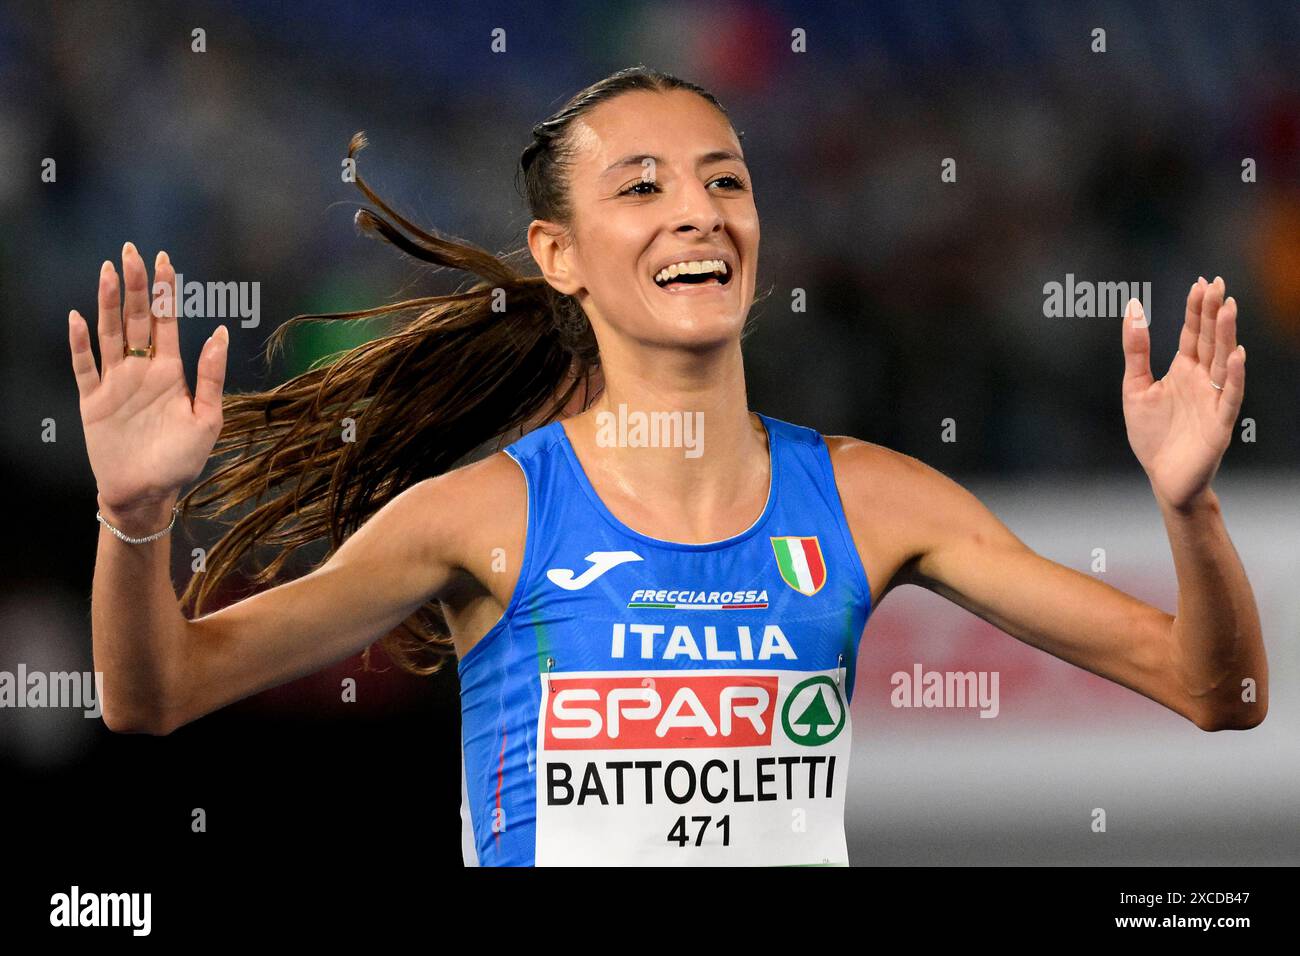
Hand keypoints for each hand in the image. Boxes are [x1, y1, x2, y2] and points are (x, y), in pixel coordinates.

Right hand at [68, 242, 228, 511]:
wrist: (147, 494)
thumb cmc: (181, 461)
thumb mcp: (207, 419)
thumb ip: (211, 376)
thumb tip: (220, 332)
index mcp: (171, 373)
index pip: (167, 322)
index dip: (165, 291)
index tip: (163, 258)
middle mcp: (141, 371)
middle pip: (137, 319)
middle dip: (136, 285)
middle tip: (131, 251)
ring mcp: (115, 383)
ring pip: (110, 334)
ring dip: (109, 303)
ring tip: (109, 271)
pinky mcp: (92, 401)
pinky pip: (84, 366)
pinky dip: (79, 343)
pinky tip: (78, 318)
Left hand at [1121, 276, 1244, 511]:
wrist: (1163, 478)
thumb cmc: (1151, 434)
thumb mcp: (1135, 387)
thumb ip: (1136, 350)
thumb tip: (1132, 307)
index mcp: (1183, 370)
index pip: (1193, 333)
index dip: (1197, 309)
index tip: (1201, 282)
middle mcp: (1202, 380)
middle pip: (1210, 341)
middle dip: (1213, 313)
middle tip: (1217, 283)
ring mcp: (1213, 400)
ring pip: (1222, 362)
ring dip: (1227, 335)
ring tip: (1228, 308)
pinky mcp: (1219, 424)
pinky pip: (1229, 397)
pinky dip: (1233, 376)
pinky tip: (1236, 355)